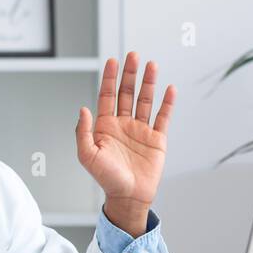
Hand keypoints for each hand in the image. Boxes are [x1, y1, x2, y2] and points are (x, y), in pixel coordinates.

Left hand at [76, 53, 175, 236]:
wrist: (128, 197)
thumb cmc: (106, 178)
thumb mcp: (87, 155)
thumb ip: (83, 131)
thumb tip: (83, 108)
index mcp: (106, 126)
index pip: (107, 96)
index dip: (109, 78)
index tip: (112, 61)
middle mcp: (123, 124)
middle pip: (127, 93)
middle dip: (129, 74)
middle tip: (133, 55)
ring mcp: (141, 130)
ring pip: (145, 101)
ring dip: (148, 83)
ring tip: (152, 65)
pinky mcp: (157, 139)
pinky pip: (163, 117)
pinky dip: (167, 103)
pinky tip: (169, 89)